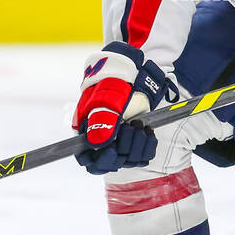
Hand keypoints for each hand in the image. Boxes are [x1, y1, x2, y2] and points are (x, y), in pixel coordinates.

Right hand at [72, 42, 177, 174]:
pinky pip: (142, 156)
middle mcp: (101, 139)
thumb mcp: (108, 97)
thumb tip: (97, 144)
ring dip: (137, 145)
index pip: (88, 159)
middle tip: (132, 127)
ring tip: (140, 125)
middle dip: (124, 148)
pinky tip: (148, 132)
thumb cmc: (115, 81)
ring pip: (127, 160)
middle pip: (110, 162)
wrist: (135, 72)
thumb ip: (102, 121)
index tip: (113, 153)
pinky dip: (148, 146)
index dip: (100, 161)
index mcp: (87, 130)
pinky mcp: (134, 140)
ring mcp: (119, 140)